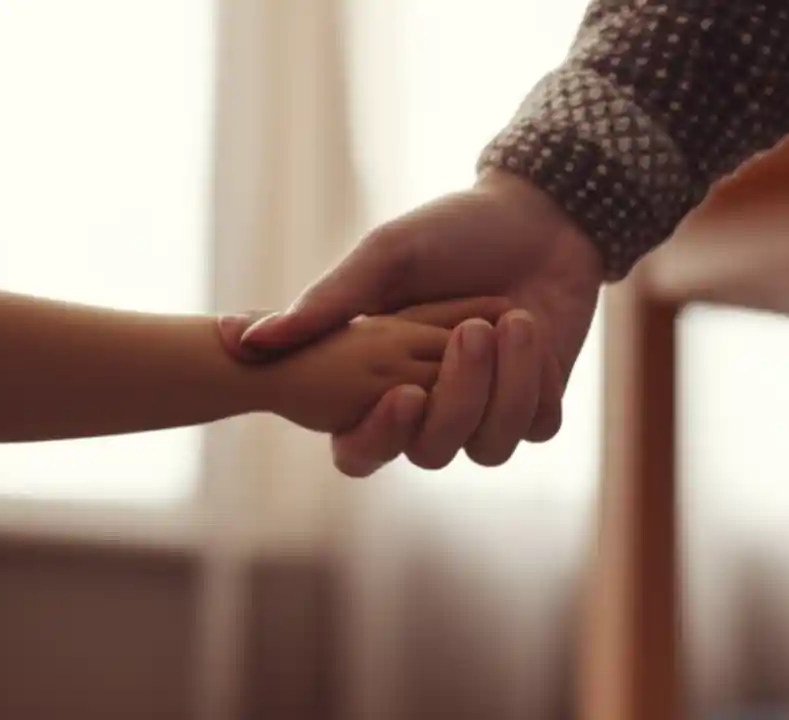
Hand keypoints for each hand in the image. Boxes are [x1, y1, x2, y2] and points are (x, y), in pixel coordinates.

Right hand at [221, 172, 603, 474]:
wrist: (540, 215)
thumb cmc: (452, 230)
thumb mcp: (387, 257)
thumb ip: (327, 305)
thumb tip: (248, 340)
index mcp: (378, 380)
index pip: (361, 449)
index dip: (377, 438)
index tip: (402, 394)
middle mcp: (428, 406)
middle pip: (429, 451)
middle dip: (456, 396)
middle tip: (472, 330)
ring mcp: (483, 410)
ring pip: (487, 446)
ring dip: (501, 386)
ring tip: (512, 319)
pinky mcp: (534, 403)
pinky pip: (536, 426)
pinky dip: (535, 380)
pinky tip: (531, 331)